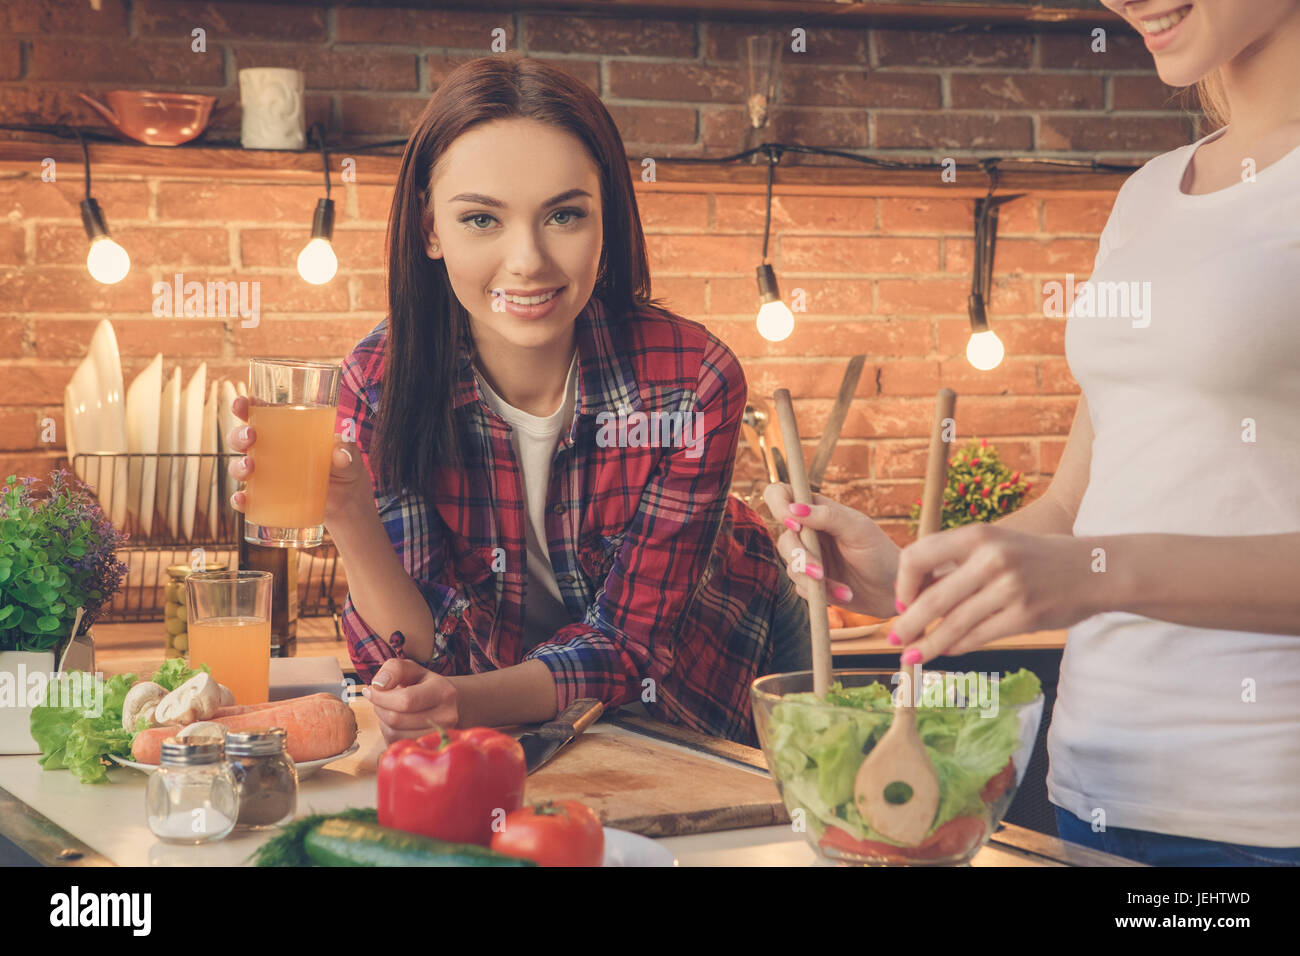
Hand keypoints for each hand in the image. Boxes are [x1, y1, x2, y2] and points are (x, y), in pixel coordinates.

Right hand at [225, 394, 373, 523]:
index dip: (245, 406)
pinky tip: (242, 499)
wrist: (348, 503)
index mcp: (285, 430)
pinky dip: (240, 500)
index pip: (259, 413)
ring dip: (238, 466)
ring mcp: (267, 476)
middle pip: (242, 439)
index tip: (242, 403)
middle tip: (251, 436)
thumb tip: (342, 455)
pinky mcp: (268, 500)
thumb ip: (347, 451)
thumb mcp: (349, 455)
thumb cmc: (344, 468)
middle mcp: (269, 451)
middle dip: (239, 435)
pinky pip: (247, 499)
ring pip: (239, 467)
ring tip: (250, 467)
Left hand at [362, 659, 459, 745]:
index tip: (370, 690)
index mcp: (444, 692)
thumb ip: (394, 669)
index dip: (381, 697)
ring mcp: (438, 736)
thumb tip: (377, 686)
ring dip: (383, 721)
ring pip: (393, 733)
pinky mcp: (426, 749)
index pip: (406, 700)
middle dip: (381, 707)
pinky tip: (398, 722)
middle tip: (382, 699)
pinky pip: (395, 744)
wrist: (443, 703)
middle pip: (396, 719)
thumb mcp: (411, 669)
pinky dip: (389, 732)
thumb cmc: (423, 684)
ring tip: (392, 709)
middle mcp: (446, 716)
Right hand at [763, 482, 900, 617]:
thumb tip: (793, 509)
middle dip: (801, 558)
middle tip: (820, 572)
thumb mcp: (857, 529)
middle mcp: (808, 531)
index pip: (782, 495)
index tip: (795, 525)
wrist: (894, 590)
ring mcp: (808, 557)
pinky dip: (822, 594)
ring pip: (790, 566)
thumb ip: (826, 516)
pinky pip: (801, 588)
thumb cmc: (879, 552)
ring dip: (815, 580)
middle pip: (784, 539)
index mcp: (817, 510)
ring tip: (844, 590)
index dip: (779, 506)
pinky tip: (845, 595)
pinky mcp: (811, 582)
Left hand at [892, 524, 1102, 662]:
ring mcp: (1009, 589)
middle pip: (932, 598)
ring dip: (928, 644)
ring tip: (911, 656)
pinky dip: (957, 647)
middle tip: (895, 638)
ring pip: (953, 625)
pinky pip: (978, 637)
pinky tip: (948, 651)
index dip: (903, 583)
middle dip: (908, 623)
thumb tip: (913, 594)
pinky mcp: (1024, 616)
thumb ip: (958, 563)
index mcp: (979, 535)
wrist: (1095, 570)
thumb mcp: (997, 543)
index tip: (901, 600)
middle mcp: (991, 559)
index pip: (918, 556)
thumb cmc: (1036, 557)